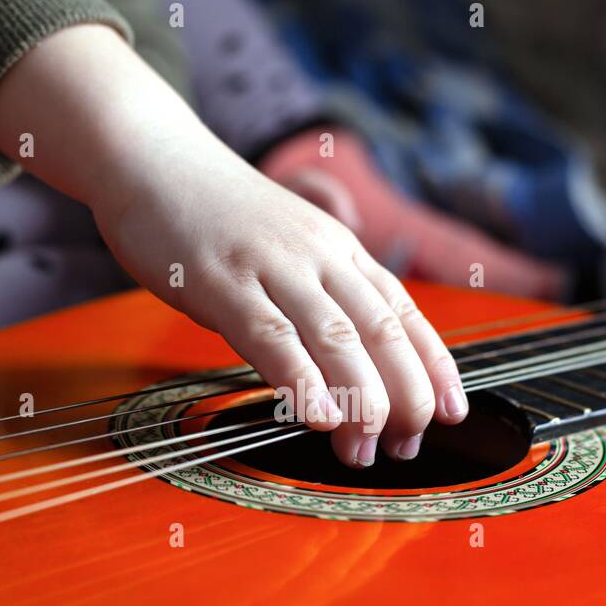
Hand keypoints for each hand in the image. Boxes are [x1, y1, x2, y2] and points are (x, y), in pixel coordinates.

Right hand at [0, 25, 467, 465]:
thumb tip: (352, 359)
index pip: (402, 311)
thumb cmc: (218, 215)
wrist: (151, 156)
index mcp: (338, 249)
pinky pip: (269, 335)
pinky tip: (317, 418)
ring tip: (367, 449)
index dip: (433, 364)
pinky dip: (299, 380)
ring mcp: (271, 266)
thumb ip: (321, 293)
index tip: (454, 411)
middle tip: (409, 445)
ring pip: (335, 336)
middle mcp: (317, 255)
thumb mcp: (288, 245)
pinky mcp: (221, 281)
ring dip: (360, 399)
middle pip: (380, 330)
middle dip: (406, 394)